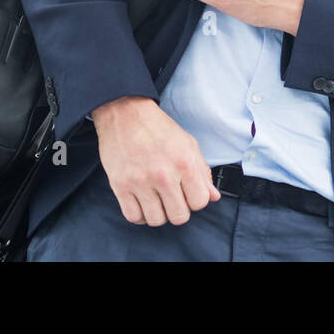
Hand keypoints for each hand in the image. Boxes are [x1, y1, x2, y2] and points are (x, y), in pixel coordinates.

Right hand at [91, 96, 220, 225]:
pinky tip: (142, 202)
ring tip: (157, 200)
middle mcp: (163, 174)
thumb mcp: (188, 144)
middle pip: (179, 217)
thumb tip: (213, 196)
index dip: (195, 200)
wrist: (125, 113)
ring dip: (159, 213)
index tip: (188, 193)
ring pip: (156, 220)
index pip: (199, 202)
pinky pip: (133, 216)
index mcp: (184, 163)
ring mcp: (140, 181)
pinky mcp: (120, 185)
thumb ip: (202, 172)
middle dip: (178, 210)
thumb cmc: (158, 128)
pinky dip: (139, 214)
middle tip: (172, 198)